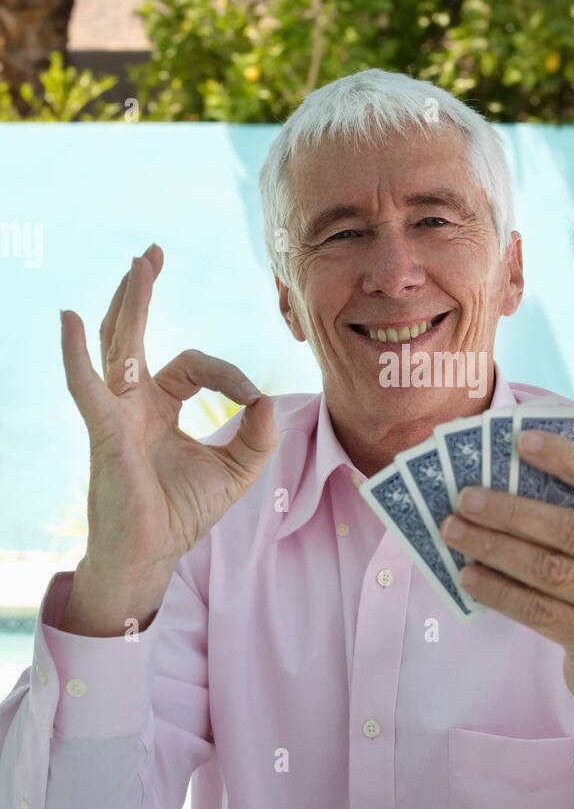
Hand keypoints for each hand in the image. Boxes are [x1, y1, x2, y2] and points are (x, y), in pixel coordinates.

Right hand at [60, 243, 279, 582]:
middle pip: (137, 333)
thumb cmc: (182, 514)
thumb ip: (258, 437)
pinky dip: (76, 354)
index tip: (254, 403)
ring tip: (138, 266)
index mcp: (161, 406)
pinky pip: (87, 386)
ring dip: (128, 304)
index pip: (196, 365)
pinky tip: (68, 320)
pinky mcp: (105, 431)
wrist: (151, 555)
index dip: (230, 376)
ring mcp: (115, 413)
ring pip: (117, 345)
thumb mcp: (236, 472)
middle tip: (152, 252)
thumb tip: (268, 400)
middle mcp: (134, 401)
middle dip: (144, 292)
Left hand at [440, 430, 573, 758]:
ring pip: (549, 570)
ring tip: (454, 531)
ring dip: (494, 547)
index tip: (520, 440)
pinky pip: (539, 610)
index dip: (567, 457)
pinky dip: (498, 590)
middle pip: (572, 530)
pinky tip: (469, 575)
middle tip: (465, 497)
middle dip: (511, 510)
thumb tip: (517, 469)